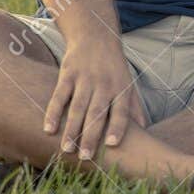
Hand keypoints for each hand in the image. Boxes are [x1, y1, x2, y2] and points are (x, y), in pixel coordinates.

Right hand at [43, 39, 144, 160]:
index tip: (112, 145)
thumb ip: (134, 107)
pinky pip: (59, 96)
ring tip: (66, 149)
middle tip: (85, 157)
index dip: (117, 127)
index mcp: (121, 89)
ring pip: (77, 107)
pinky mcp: (68, 74)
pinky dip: (53, 112)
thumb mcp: (128, 83)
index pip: (121, 111)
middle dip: (91, 136)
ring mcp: (85, 79)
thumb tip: (145, 131)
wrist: (95, 36)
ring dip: (71, 129)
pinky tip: (48, 129)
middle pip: (97, 113)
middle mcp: (104, 84)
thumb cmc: (114, 67)